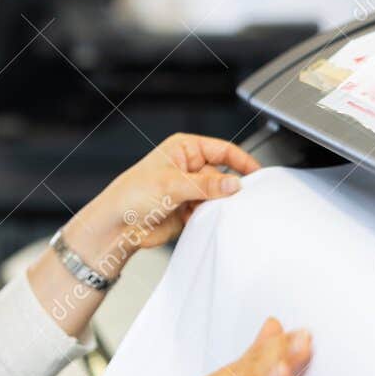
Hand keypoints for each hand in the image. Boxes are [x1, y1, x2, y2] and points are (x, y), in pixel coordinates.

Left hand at [62, 132, 260, 276]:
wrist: (117, 226)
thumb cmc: (131, 194)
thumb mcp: (172, 184)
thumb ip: (206, 185)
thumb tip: (235, 184)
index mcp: (185, 149)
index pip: (223, 150)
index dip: (242, 161)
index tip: (258, 174)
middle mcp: (189, 168)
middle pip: (223, 175)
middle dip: (228, 188)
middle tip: (236, 199)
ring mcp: (190, 190)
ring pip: (218, 196)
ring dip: (218, 205)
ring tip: (209, 210)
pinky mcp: (189, 210)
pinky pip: (210, 213)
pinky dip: (210, 218)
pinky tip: (201, 220)